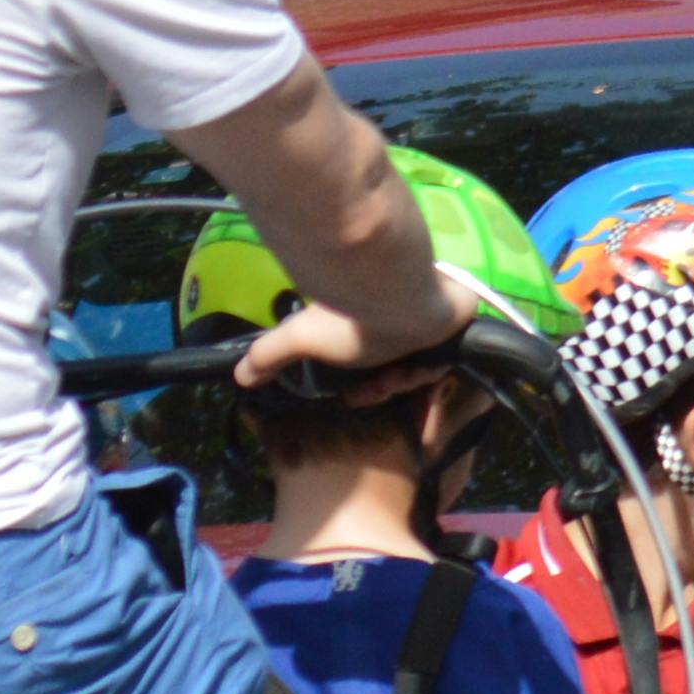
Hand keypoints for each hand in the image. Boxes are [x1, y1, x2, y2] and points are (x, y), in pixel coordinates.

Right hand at [230, 294, 454, 397]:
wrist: (394, 296)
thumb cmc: (349, 318)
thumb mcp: (301, 338)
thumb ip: (269, 355)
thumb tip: (238, 375)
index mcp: (368, 330)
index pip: (372, 370)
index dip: (366, 390)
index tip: (356, 396)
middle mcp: (398, 327)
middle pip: (396, 374)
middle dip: (383, 388)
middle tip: (377, 388)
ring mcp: (428, 326)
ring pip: (418, 370)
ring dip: (402, 380)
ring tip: (395, 373)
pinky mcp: (455, 326)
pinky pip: (443, 361)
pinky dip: (427, 370)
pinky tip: (417, 366)